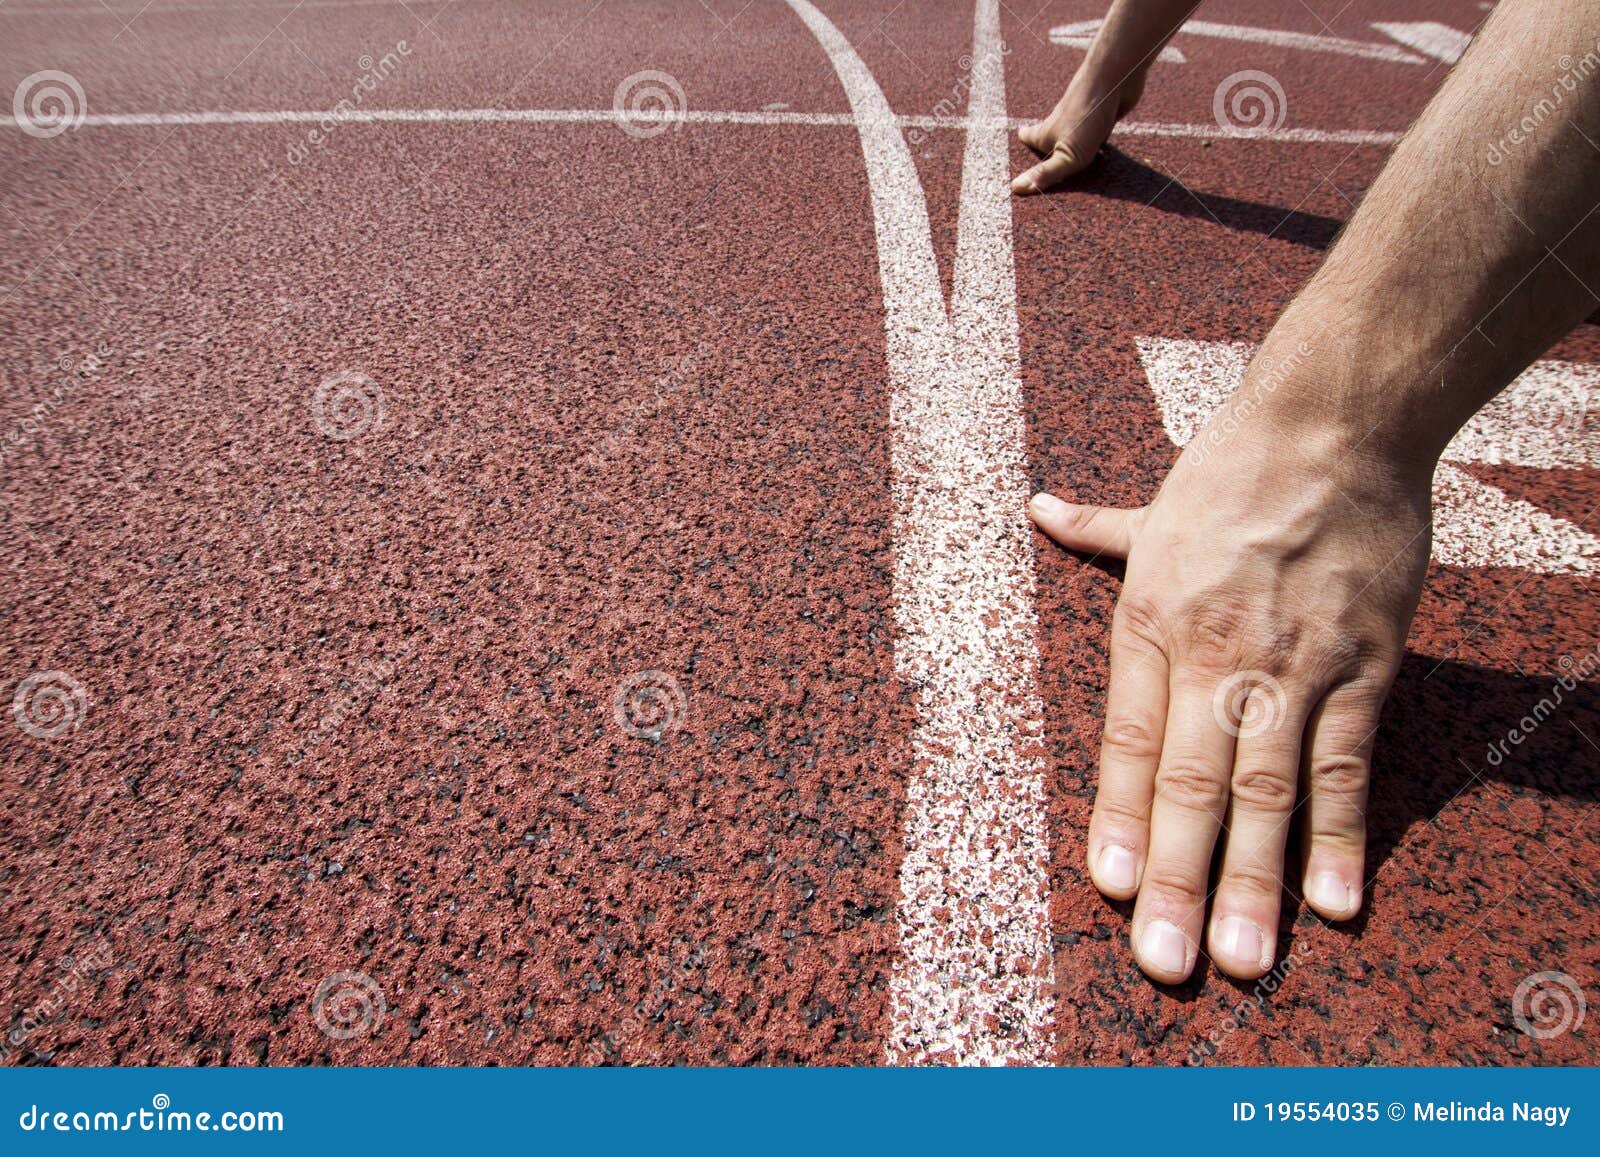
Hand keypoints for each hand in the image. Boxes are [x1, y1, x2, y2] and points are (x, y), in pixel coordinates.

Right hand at [1013, 66, 1144, 194]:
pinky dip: (1098, 140)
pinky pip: (1098, 133)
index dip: (1025, 139)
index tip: (1021, 139)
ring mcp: (1084, 119)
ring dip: (1074, 147)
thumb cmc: (1087, 115)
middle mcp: (1063, 124)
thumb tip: (1016, 188)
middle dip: (1048, 147)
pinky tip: (1104, 148)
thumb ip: (1046, 173)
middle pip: (1051, 137)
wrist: (1115, 76)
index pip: (1030, 137)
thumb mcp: (1066, 153)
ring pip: (1075, 136)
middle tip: (1045, 158)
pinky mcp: (1106, 116)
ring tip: (1074, 160)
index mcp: (1047, 132)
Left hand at [1028, 392, 1431, 981]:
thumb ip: (1097, 534)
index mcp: (1152, 624)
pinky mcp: (1362, 667)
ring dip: (1255, 881)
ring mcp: (1292, 666)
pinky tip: (1335, 904)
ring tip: (1242, 959)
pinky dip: (1341, 836)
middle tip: (1164, 964)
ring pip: (1267, 790)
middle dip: (1176, 878)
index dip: (1118, 819)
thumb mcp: (1153, 508)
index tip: (1108, 890)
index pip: (1126, 742)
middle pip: (1190, 783)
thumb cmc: (1234, 467)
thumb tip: (1039, 511)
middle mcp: (1215, 656)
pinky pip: (1347, 765)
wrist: (1334, 423)